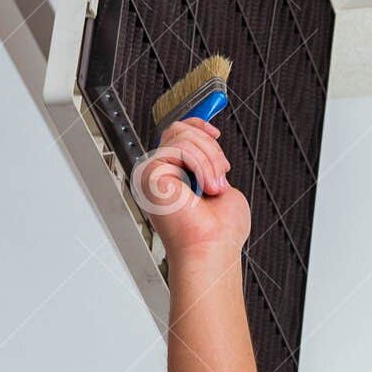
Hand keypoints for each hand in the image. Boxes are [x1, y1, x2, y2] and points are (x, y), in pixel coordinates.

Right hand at [135, 116, 250, 261]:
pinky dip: (201, 165)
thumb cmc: (220, 230)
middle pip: (180, 129)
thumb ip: (210, 160)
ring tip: (214, 187)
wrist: (213, 248)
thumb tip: (210, 135)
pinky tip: (205, 187)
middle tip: (221, 173)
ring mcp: (153, 173)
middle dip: (211, 148)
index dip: (197, 124)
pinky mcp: (150, 173)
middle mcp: (161, 173)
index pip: (178, 134)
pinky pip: (180, 148)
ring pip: (183, 136)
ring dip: (210, 160)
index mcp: (175, 175)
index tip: (215, 129)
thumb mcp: (220, 183)